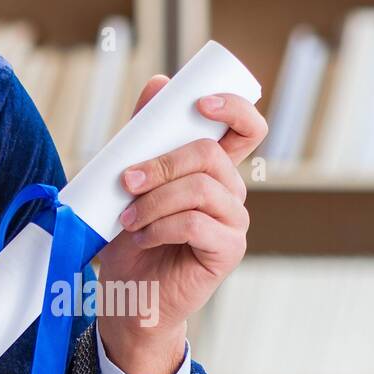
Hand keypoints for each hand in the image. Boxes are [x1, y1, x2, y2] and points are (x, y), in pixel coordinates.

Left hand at [94, 77, 267, 373]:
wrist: (128, 290)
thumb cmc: (130, 233)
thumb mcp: (130, 178)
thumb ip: (144, 135)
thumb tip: (160, 83)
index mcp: (212, 168)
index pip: (246, 128)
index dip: (234, 108)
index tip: (200, 102)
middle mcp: (230, 191)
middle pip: (211, 155)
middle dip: (163, 164)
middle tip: (127, 181)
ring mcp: (233, 221)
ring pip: (202, 189)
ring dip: (156, 200)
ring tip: (128, 219)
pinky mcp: (228, 250)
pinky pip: (197, 224)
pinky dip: (161, 226)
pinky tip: (142, 237)